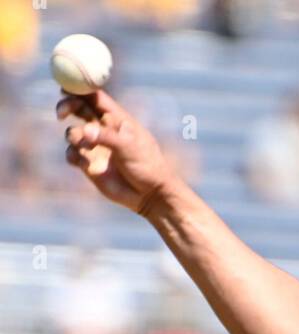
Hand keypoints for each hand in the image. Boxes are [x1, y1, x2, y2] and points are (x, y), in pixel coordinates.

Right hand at [57, 89, 177, 214]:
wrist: (150, 195)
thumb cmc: (146, 166)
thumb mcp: (129, 147)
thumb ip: (107, 137)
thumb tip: (85, 131)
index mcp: (116, 118)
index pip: (94, 96)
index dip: (79, 88)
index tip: (66, 86)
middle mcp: (104, 129)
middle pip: (79, 108)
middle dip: (67, 106)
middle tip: (61, 113)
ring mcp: (96, 146)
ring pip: (73, 132)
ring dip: (73, 135)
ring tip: (84, 145)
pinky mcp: (90, 164)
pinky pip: (72, 154)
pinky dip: (73, 156)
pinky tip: (85, 164)